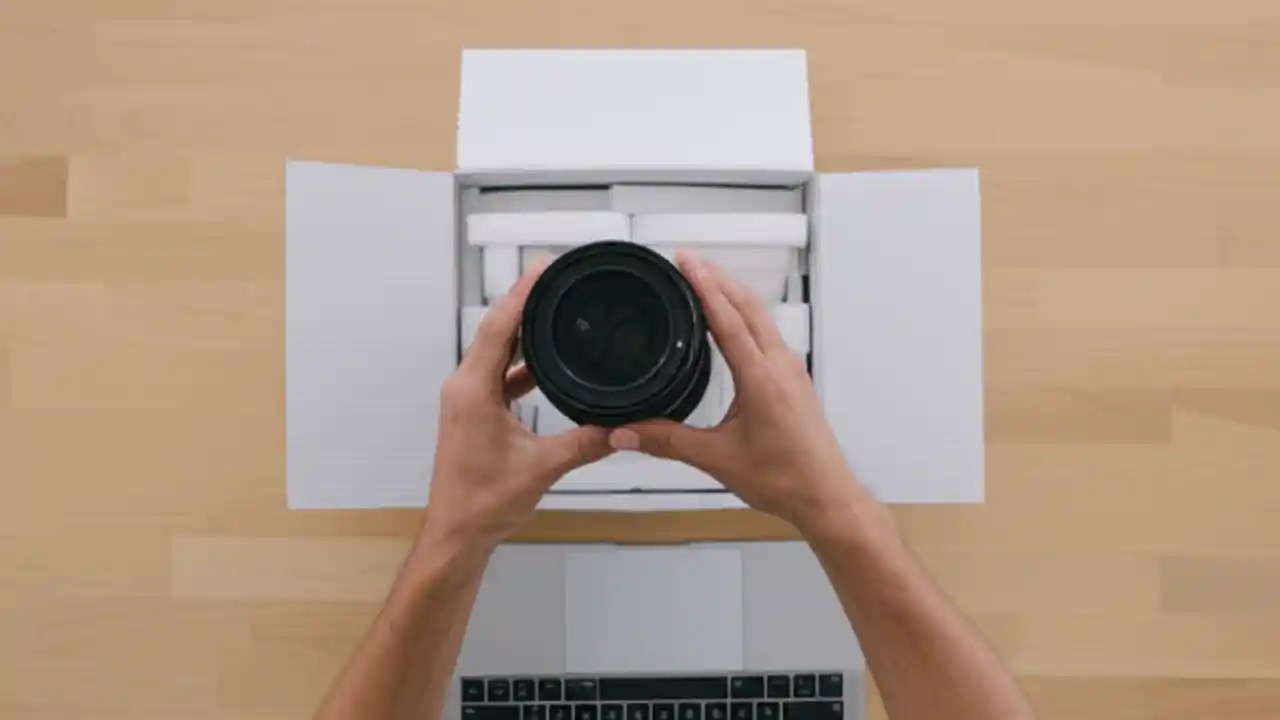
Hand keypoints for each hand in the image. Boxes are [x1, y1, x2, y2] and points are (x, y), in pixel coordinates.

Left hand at [424, 265, 614, 550]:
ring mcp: (466, 400)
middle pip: (495, 331)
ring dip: (521, 331)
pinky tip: (544, 361)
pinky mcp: (472, 413)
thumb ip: (586, 442)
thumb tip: (622, 425)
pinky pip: (497, 374)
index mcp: (473, 391)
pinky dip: (519, 362)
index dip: (521, 295)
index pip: (499, 328)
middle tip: (554, 279)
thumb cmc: (484, 503)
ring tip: (552, 309)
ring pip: (495, 352)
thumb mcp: (543, 467)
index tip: (543, 270)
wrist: (457, 533)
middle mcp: (464, 388)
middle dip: (524, 303)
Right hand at [607, 252, 862, 533]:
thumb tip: (624, 432)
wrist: (826, 496)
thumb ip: (667, 442)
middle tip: (688, 260)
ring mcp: (791, 370)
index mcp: (761, 379)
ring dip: (734, 294)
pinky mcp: (793, 380)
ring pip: (761, 318)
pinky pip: (768, 335)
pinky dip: (746, 317)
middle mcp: (780, 366)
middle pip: (748, 306)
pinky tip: (731, 322)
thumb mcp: (717, 459)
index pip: (729, 320)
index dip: (705, 287)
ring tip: (705, 280)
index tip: (686, 261)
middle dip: (718, 278)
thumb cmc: (783, 479)